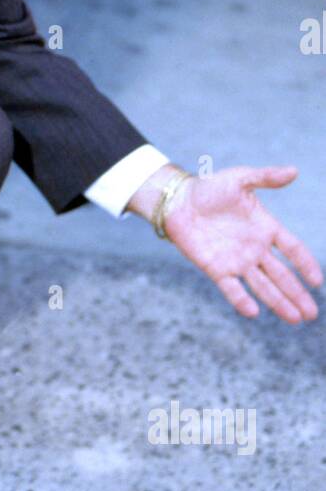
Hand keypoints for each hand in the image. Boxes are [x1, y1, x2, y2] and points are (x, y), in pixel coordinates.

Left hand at [159, 165, 321, 322]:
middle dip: (297, 295)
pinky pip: (231, 288)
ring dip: (278, 303)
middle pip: (282, 276)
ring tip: (295, 319)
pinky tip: (253, 313)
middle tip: (312, 315)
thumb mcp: (240, 178)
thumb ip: (265, 177)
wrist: (178, 200)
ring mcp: (236, 261)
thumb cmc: (209, 188)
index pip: (293, 249)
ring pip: (262, 286)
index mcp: (266, 228)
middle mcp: (255, 249)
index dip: (305, 264)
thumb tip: (294, 171)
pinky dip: (241, 300)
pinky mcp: (216, 269)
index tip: (317, 282)